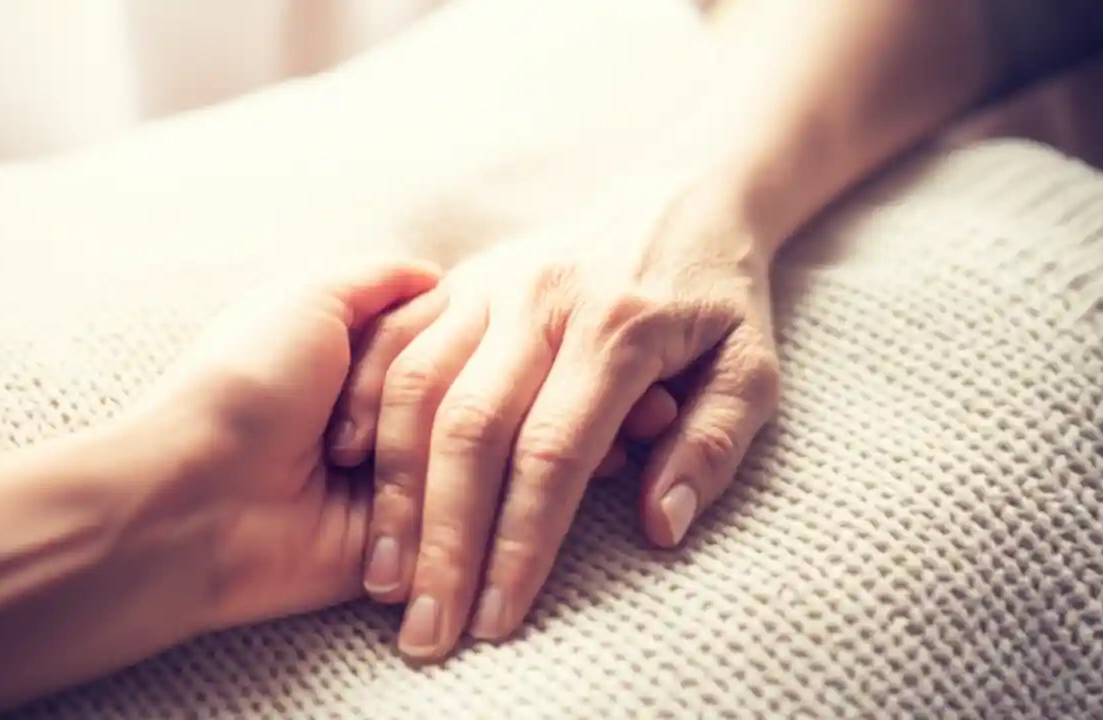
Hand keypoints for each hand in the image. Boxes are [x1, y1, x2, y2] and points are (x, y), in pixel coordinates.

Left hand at [131, 259, 439, 631]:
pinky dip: (436, 507)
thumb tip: (437, 273)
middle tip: (345, 426)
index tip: (384, 348)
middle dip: (423, 397)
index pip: (448, 328)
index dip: (430, 335)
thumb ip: (380, 280)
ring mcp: (395, 472)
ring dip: (423, 451)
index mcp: (359, 348)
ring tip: (345, 464)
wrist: (204, 496)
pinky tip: (385, 500)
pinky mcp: (401, 535)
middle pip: (464, 387)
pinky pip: (456, 516)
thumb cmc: (246, 385)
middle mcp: (383, 406)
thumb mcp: (310, 298)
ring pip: (469, 449)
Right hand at [329, 181, 780, 659]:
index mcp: (619, 326)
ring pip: (420, 385)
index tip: (499, 617)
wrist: (683, 194)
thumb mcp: (752, 368)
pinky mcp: (463, 276)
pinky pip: (396, 337)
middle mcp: (544, 299)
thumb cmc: (719, 299)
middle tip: (429, 626)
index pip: (556, 453)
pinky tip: (351, 466)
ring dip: (395, 487)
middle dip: (446, 537)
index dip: (522, 542)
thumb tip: (658, 528)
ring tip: (385, 575)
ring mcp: (493, 282)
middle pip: (473, 429)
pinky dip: (366, 400)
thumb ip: (712, 445)